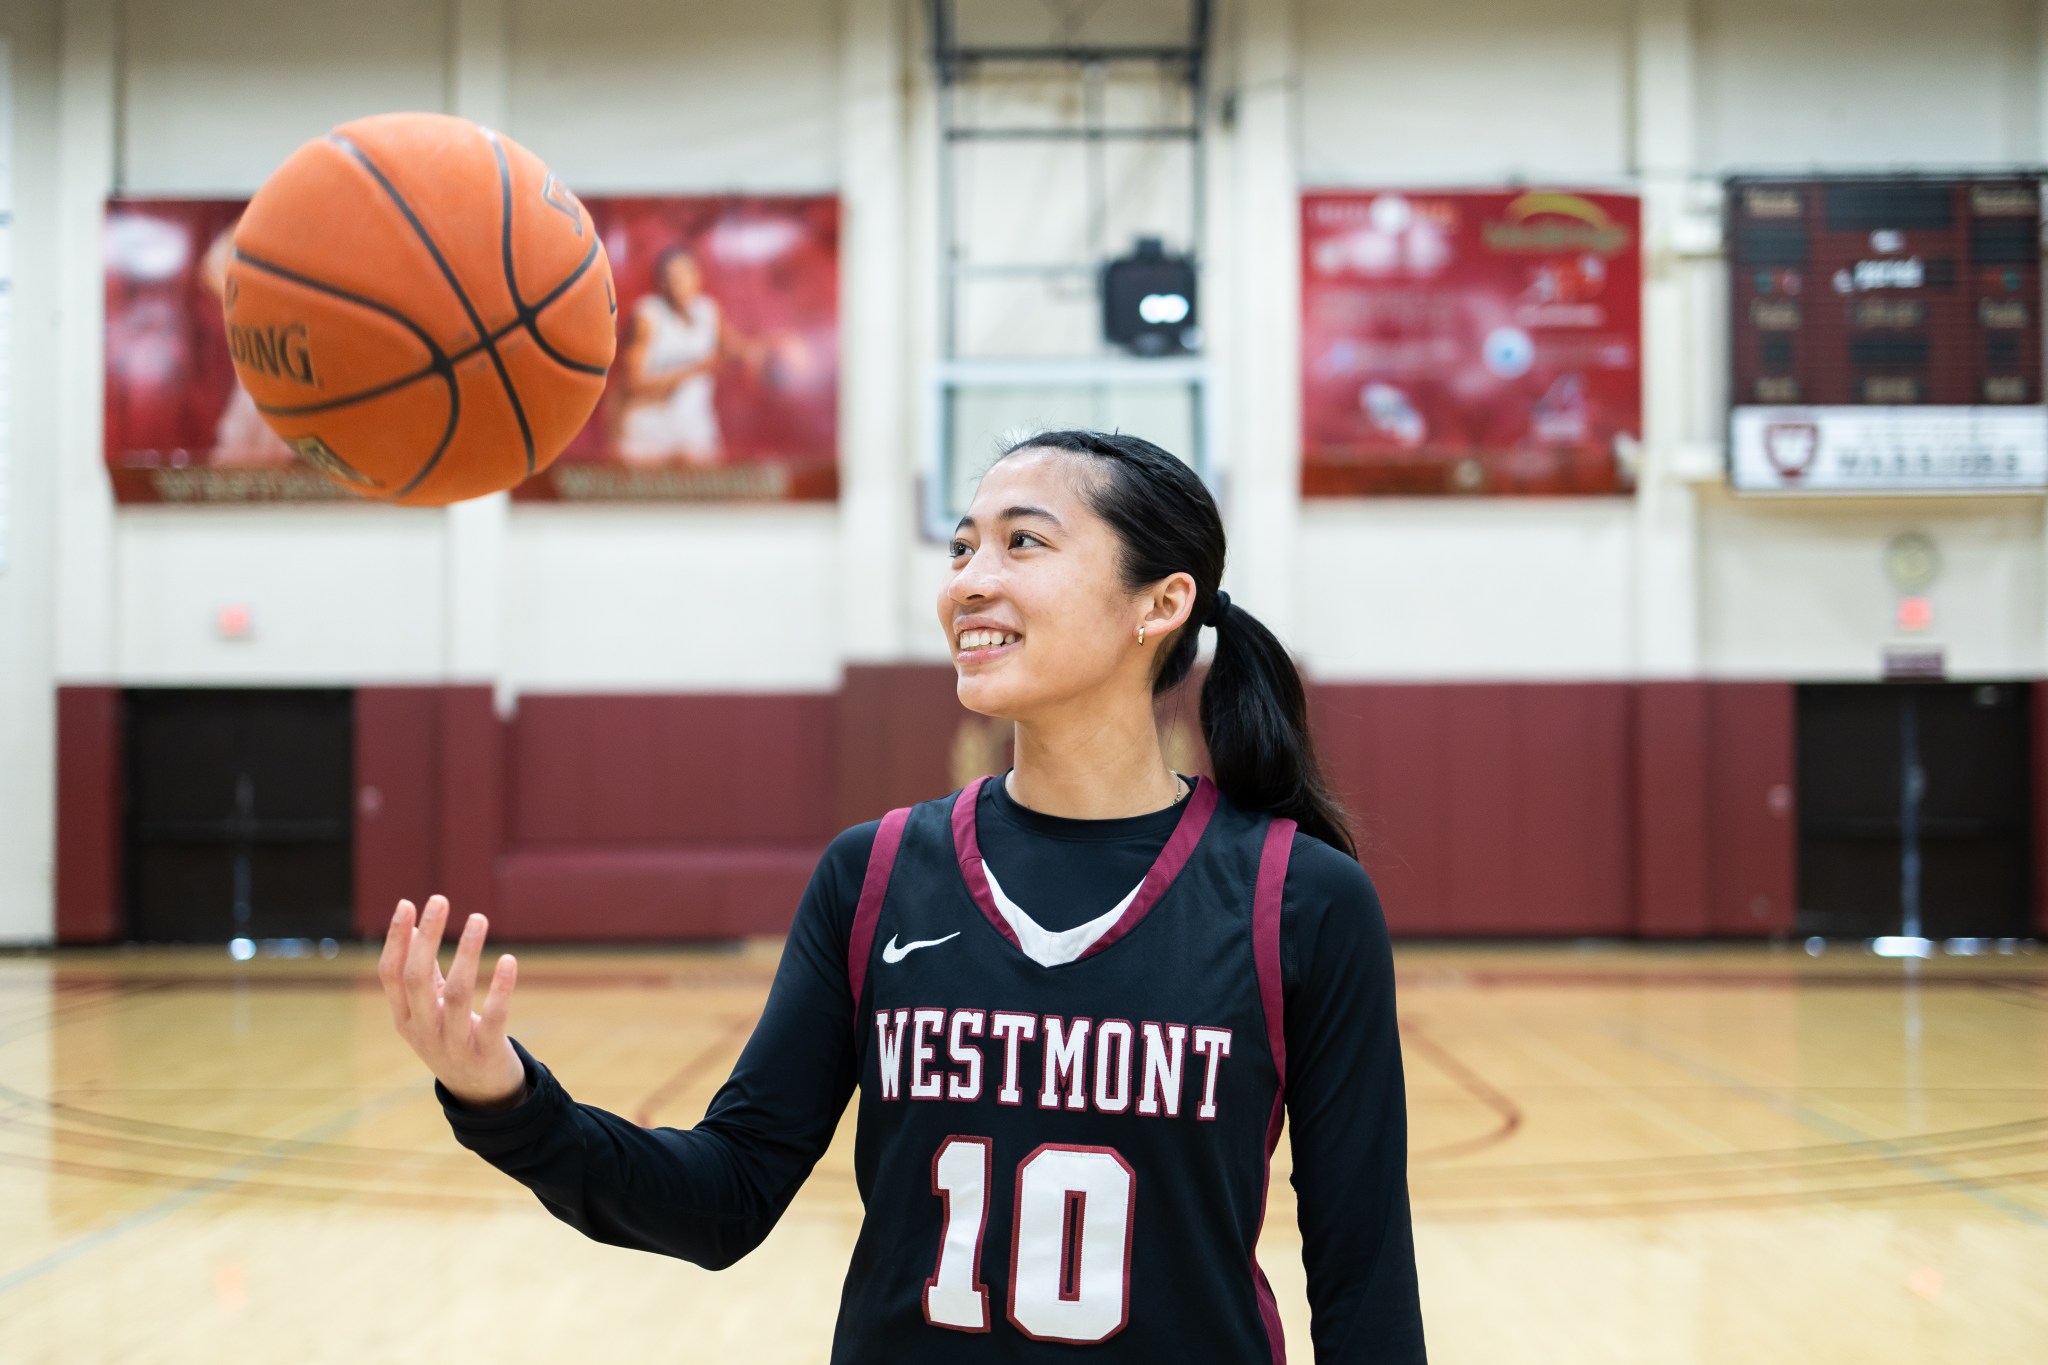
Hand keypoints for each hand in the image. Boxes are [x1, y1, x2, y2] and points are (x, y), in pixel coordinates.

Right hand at [377, 895, 525, 1110]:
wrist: (479, 1093)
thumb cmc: (452, 1038)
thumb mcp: (431, 1010)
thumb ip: (425, 974)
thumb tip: (419, 924)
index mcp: (404, 1018)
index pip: (391, 974)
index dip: (396, 939)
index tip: (407, 904)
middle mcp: (423, 1030)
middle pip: (416, 978)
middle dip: (425, 937)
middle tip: (439, 899)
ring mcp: (452, 1043)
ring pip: (455, 993)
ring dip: (466, 952)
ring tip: (479, 918)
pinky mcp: (485, 1051)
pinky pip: (492, 1017)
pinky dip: (500, 988)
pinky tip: (508, 960)